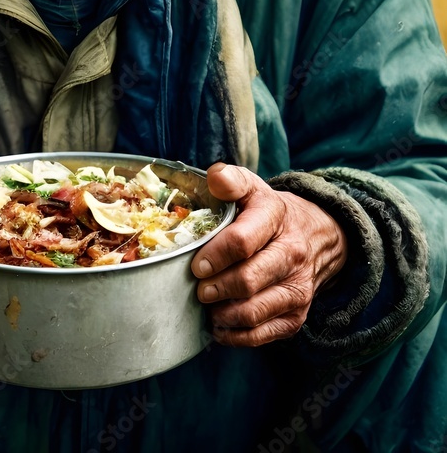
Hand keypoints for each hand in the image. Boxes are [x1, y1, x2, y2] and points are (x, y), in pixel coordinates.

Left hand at [191, 163, 346, 345]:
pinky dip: (235, 335)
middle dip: (216, 287)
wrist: (317, 235)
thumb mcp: (252, 188)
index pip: (242, 241)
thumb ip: (230, 180)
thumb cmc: (269, 212)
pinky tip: (219, 324)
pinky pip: (262, 335)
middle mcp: (293, 255)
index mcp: (276, 218)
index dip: (214, 255)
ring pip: (254, 312)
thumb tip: (215, 177)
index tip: (196, 264)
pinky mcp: (297, 316)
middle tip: (198, 288)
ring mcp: (298, 289)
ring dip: (223, 314)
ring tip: (206, 305)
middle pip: (248, 281)